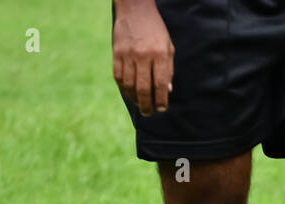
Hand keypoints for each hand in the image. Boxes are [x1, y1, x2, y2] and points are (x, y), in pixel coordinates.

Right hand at [113, 0, 174, 115]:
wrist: (135, 9)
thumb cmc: (155, 30)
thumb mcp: (168, 47)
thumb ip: (168, 69)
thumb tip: (167, 91)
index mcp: (159, 54)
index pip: (160, 83)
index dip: (161, 99)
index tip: (161, 108)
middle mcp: (143, 56)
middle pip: (143, 87)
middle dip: (146, 104)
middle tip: (148, 113)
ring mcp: (127, 54)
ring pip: (129, 84)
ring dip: (134, 98)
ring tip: (139, 105)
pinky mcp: (116, 53)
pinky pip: (118, 76)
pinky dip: (123, 88)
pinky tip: (128, 93)